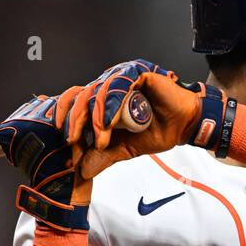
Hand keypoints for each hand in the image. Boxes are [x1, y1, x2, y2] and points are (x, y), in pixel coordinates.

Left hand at [60, 60, 233, 178]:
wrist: (184, 126)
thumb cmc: (157, 131)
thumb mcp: (124, 149)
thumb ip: (103, 156)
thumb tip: (82, 172)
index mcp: (104, 99)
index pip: (76, 100)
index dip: (64, 114)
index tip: (62, 136)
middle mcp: (110, 85)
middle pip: (81, 95)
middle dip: (75, 119)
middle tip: (72, 139)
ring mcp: (122, 77)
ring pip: (97, 92)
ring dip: (95, 118)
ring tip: (101, 139)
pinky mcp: (136, 73)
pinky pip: (119, 87)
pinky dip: (112, 106)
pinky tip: (110, 123)